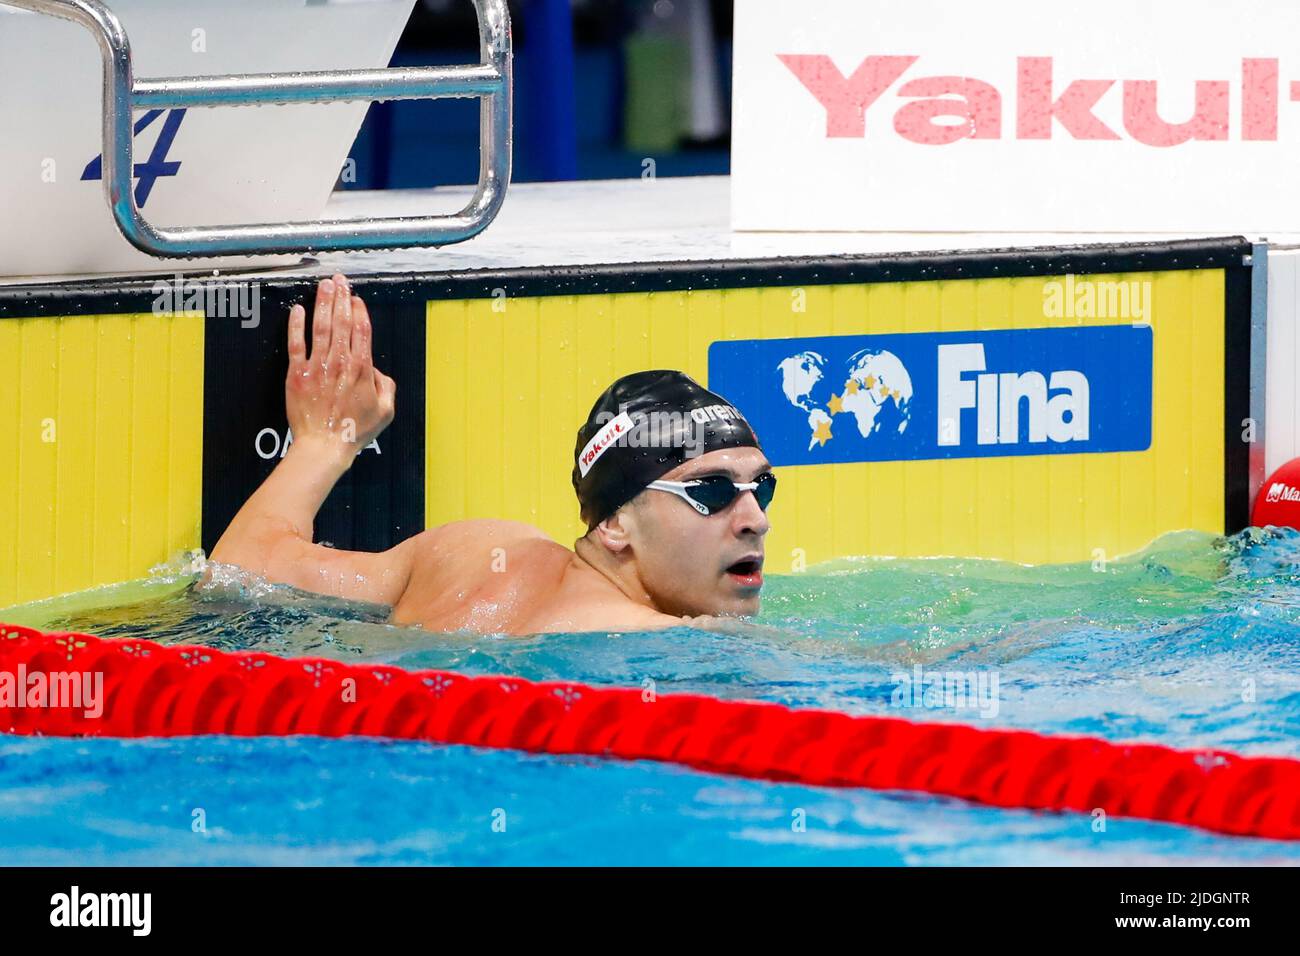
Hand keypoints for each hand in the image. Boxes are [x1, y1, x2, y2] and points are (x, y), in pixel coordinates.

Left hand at [285, 273, 395, 465]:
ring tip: (324, 286)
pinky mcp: (297, 374)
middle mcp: (340, 362)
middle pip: (341, 322)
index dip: (360, 311)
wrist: (324, 445)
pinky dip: (296, 325)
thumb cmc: (355, 431)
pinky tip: (297, 310)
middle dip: (341, 298)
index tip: (356, 299)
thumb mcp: (386, 411)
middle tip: (340, 281)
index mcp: (362, 369)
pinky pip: (295, 344)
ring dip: (323, 303)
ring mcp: (317, 366)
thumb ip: (386, 386)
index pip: (362, 331)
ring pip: (320, 327)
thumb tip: (377, 371)